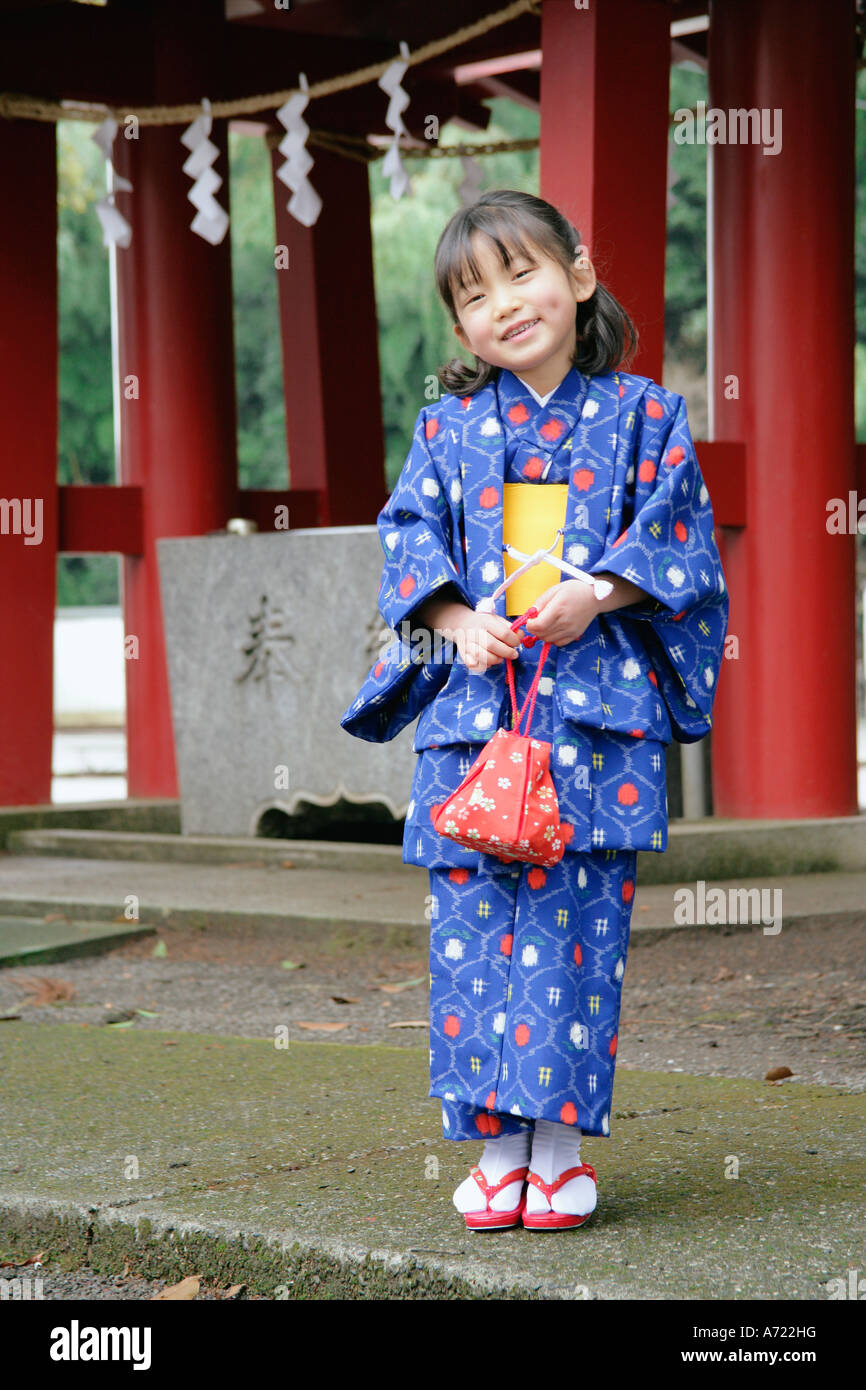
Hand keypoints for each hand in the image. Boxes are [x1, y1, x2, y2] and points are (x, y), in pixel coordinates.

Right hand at [415, 593, 525, 672]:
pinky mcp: (463, 654)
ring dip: (496, 660)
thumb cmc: (484, 623)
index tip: (517, 643)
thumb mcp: (497, 619)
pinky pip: (473, 664)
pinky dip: (483, 665)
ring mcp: (467, 643)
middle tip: (514, 654)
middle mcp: (474, 631)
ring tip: (501, 658)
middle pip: (492, 645)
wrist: (462, 624)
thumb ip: (510, 628)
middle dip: (507, 652)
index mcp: (485, 621)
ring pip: (481, 656)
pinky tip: (489, 661)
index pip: (503, 632)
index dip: (514, 640)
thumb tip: (520, 636)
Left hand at [523, 572, 651, 645]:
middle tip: (537, 620)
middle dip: (535, 629)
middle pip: (541, 634)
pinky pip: (558, 643)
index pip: (538, 625)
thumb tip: (530, 614)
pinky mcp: (575, 635)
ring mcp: (571, 630)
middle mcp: (565, 621)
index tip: (530, 619)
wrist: (594, 597)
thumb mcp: (554, 590)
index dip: (530, 624)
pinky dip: (552, 638)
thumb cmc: (574, 591)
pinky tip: (555, 628)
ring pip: (548, 640)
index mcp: (558, 608)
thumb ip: (540, 602)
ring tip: (547, 623)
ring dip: (543, 634)